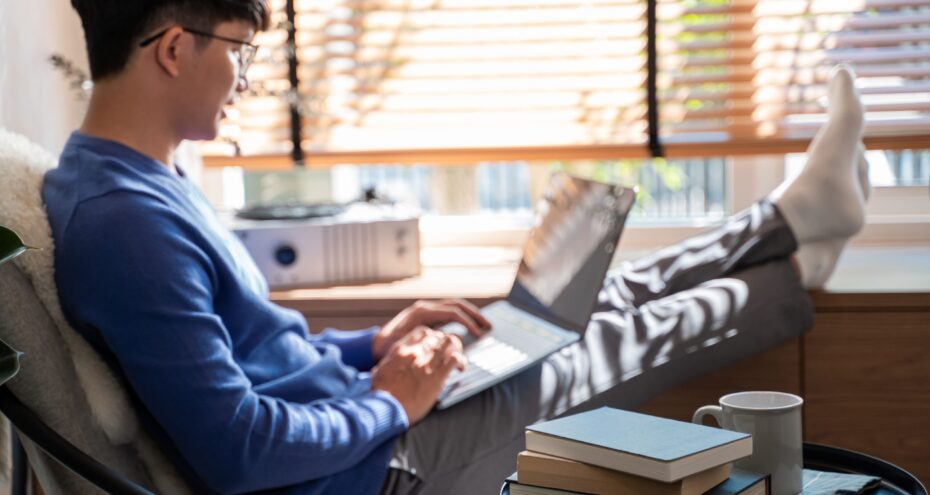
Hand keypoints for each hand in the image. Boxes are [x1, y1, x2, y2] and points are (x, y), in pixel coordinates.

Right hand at [371, 327, 465, 424]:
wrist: (385, 408)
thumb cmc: (381, 394)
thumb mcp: (378, 374)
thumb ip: (383, 367)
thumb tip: (377, 369)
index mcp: (401, 349)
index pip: (423, 332)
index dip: (434, 336)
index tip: (436, 346)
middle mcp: (415, 352)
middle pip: (439, 335)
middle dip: (447, 343)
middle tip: (450, 354)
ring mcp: (426, 363)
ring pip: (450, 342)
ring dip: (457, 349)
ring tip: (458, 360)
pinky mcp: (436, 377)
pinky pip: (455, 359)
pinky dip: (461, 361)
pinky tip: (460, 369)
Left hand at [372, 299, 490, 359]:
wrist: (374, 346)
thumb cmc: (389, 349)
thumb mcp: (409, 346)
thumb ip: (429, 344)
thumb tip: (451, 344)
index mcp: (422, 312)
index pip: (453, 312)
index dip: (469, 323)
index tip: (479, 335)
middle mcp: (425, 307)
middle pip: (457, 305)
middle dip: (474, 315)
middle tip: (488, 326)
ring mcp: (426, 310)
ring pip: (454, 306)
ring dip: (470, 315)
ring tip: (483, 326)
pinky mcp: (426, 316)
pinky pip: (448, 313)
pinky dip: (461, 319)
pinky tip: (469, 329)